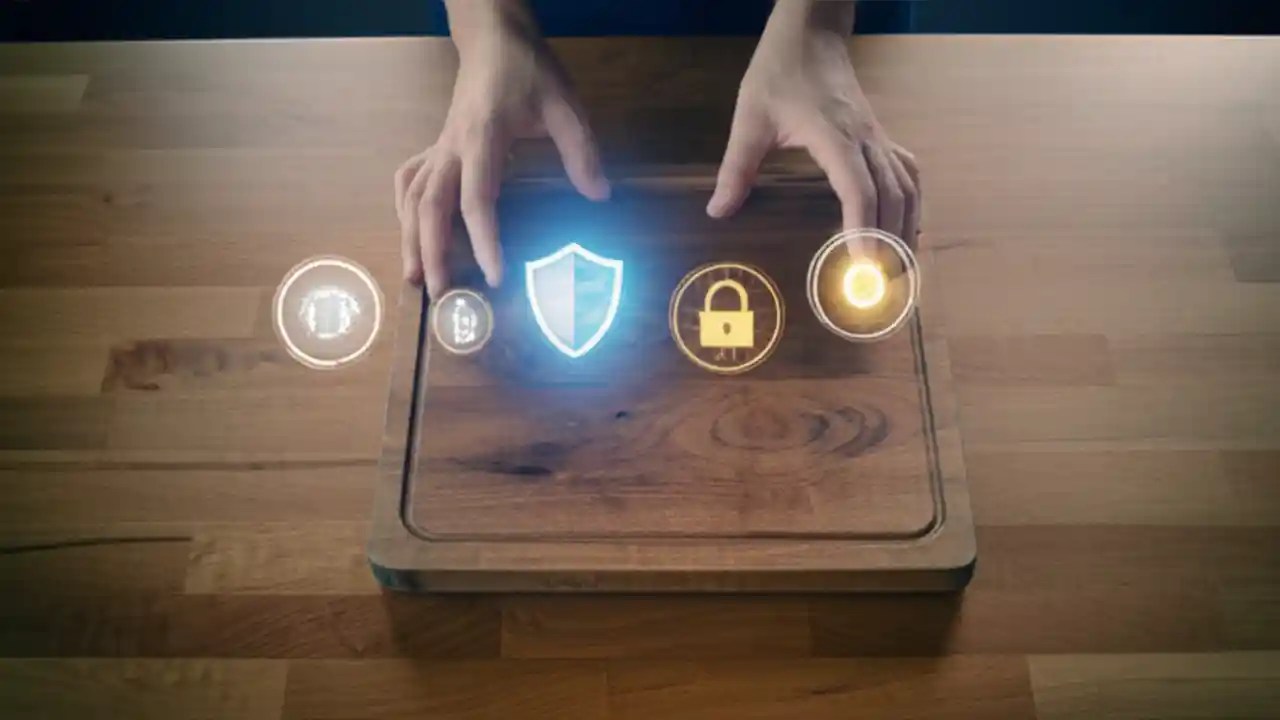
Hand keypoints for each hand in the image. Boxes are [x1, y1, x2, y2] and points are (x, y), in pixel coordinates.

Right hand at [394, 0, 609, 297]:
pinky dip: (404, 209)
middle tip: (441, 293)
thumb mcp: (565, 105)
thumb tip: (599, 195)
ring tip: (415, 277)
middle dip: (432, 250)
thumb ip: (581, 151)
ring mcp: (440, 146)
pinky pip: (409, 179)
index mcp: (482, 138)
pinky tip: (409, 233)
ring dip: (411, 237)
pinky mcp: (437, 146)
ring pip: (412, 196)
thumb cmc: (528, 71)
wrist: (493, 39)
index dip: (484, 240)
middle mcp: (452, 146)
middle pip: (430, 205)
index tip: (496, 276)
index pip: (477, 199)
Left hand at [708, 2, 920, 244]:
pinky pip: (907, 172)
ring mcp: (878, 137)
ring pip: (908, 186)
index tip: (862, 266)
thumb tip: (718, 212)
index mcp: (835, 138)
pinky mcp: (880, 135)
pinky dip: (911, 202)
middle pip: (893, 197)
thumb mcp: (748, 119)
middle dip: (891, 242)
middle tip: (881, 283)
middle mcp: (866, 140)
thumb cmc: (779, 72)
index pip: (860, 191)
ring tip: (899, 265)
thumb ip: (735, 168)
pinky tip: (905, 224)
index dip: (864, 230)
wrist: (811, 33)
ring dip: (907, 226)